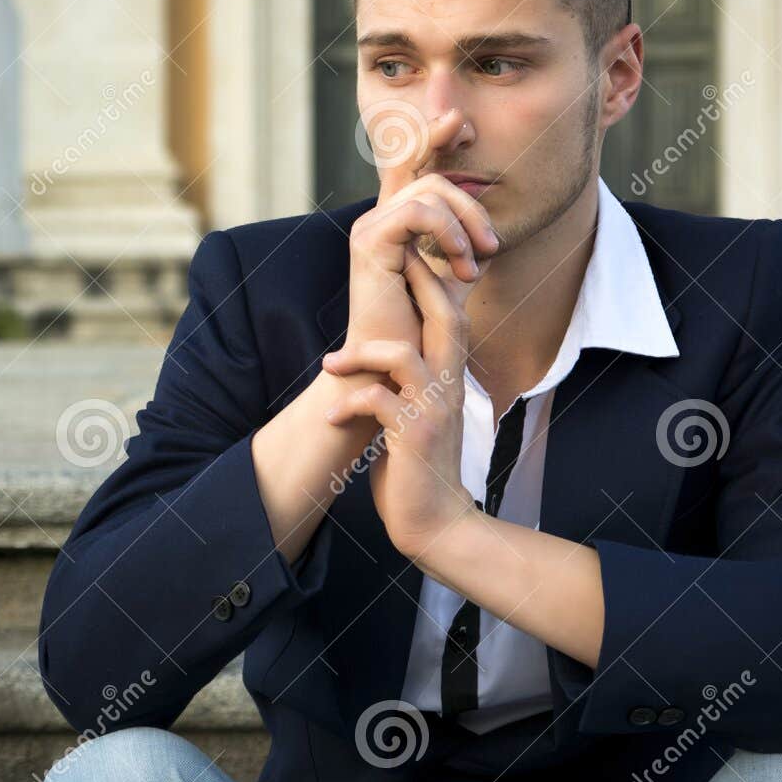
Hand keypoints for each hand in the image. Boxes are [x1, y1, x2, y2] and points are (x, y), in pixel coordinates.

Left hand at [322, 233, 487, 559]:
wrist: (436, 524)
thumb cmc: (418, 468)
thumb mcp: (419, 414)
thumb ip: (408, 383)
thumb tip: (379, 356)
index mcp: (450, 377)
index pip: (450, 315)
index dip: (432, 281)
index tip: (405, 257)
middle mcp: (449, 386)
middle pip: (446, 317)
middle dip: (416, 284)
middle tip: (388, 264)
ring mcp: (434, 410)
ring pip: (402, 355)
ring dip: (360, 353)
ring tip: (330, 365)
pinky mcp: (414, 436)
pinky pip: (377, 402)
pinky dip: (347, 405)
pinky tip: (332, 420)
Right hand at [344, 106, 497, 353]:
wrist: (390, 372)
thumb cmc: (419, 334)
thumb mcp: (450, 284)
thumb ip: (463, 252)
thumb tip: (487, 233)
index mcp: (394, 223)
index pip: (411, 162)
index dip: (434, 134)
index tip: (462, 123)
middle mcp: (377, 218)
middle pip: (432, 174)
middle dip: (472, 204)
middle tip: (491, 247)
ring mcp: (369, 227)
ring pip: (430, 188)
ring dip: (465, 223)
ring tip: (474, 264)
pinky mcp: (370, 242)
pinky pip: (419, 210)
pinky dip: (449, 233)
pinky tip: (460, 265)